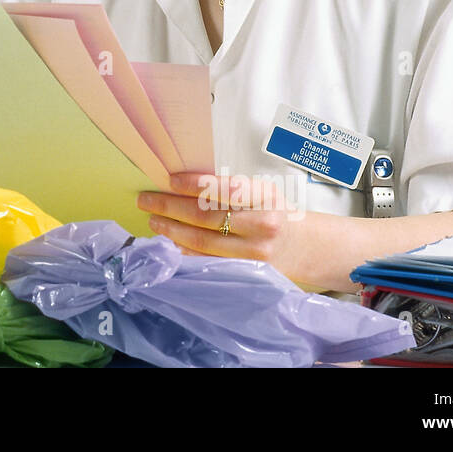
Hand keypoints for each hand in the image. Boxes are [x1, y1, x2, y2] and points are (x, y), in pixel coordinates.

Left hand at [137, 172, 313, 283]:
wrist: (306, 246)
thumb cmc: (277, 213)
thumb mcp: (263, 192)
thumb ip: (231, 189)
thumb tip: (181, 185)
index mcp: (266, 196)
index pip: (225, 188)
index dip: (194, 185)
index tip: (169, 180)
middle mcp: (263, 224)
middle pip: (207, 215)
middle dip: (170, 207)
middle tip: (146, 200)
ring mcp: (256, 252)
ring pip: (204, 241)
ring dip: (172, 230)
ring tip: (153, 220)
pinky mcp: (248, 271)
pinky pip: (209, 260)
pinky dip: (185, 250)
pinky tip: (170, 241)